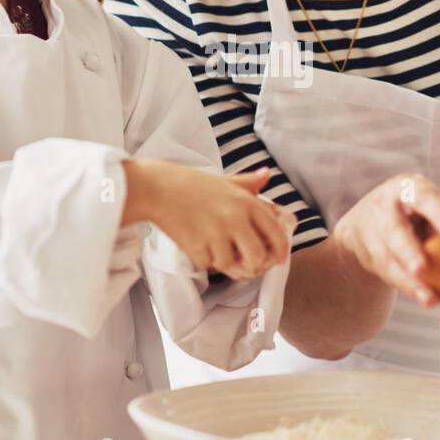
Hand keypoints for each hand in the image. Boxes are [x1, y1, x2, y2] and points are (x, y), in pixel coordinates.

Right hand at [123, 161, 291, 279]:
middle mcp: (234, 217)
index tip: (278, 258)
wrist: (157, 188)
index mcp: (245, 201)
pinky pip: (209, 265)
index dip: (281, 250)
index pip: (275, 232)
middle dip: (255, 266)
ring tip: (218, 251)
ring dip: (227, 264)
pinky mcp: (197, 246)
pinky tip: (200, 246)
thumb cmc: (191, 184)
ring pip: (232, 265)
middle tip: (248, 265)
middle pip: (258, 256)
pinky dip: (206, 261)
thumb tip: (267, 174)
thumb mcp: (224, 181)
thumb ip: (248, 183)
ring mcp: (215, 233)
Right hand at [332, 173, 439, 306]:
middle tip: (421, 268)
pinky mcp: (368, 256)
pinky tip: (426, 299)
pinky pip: (388, 274)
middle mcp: (386, 208)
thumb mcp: (427, 208)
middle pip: (395, 231)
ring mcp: (372, 233)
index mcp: (409, 189)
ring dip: (409, 281)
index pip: (423, 197)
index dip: (437, 212)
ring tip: (429, 298)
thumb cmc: (414, 213)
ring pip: (388, 259)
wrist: (367, 223)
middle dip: (408, 251)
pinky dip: (408, 288)